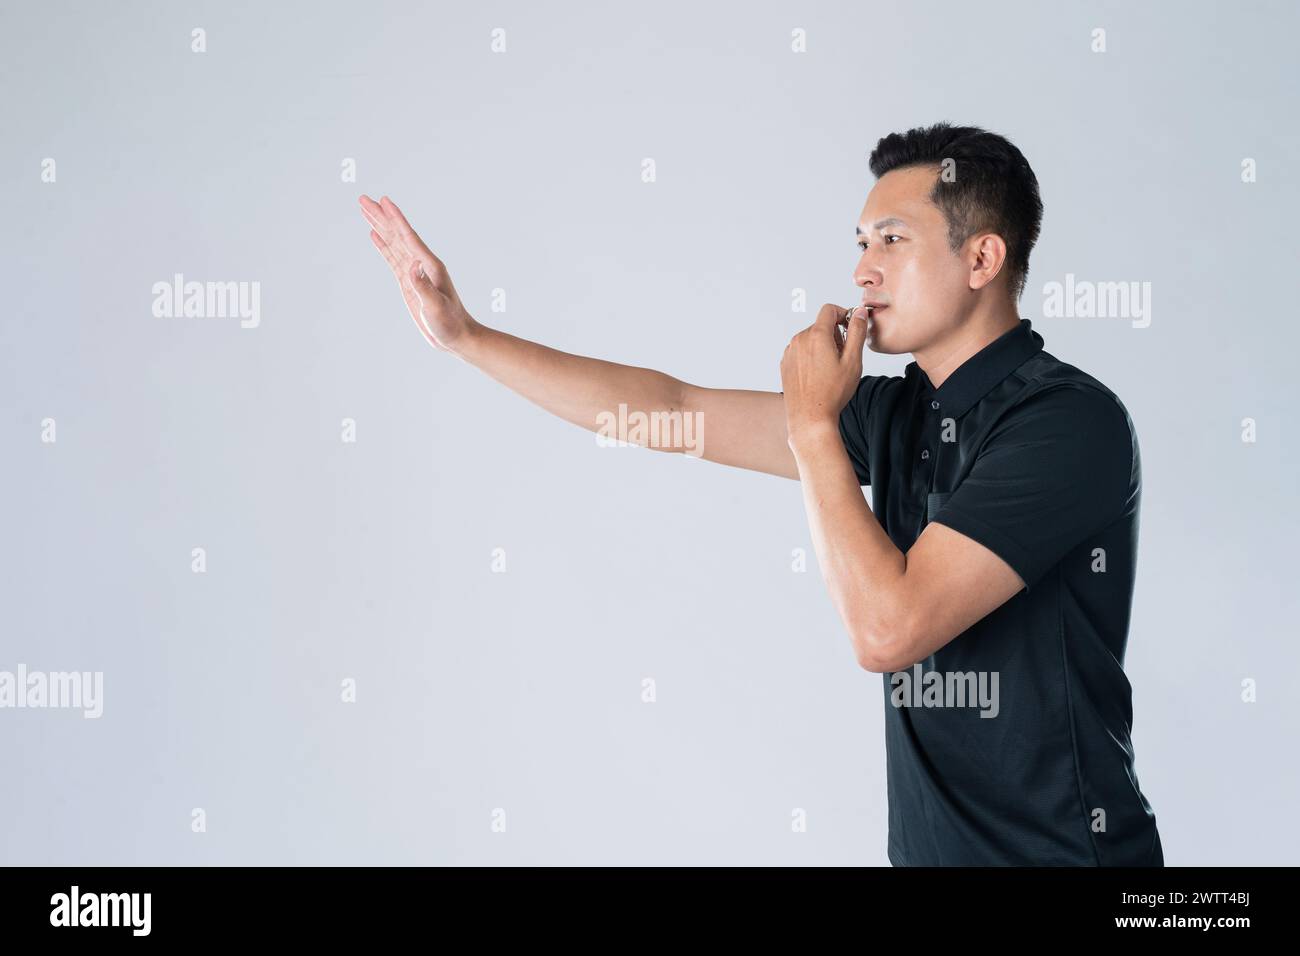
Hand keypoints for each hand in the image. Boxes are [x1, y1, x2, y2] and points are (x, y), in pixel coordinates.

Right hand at [359, 194, 478, 352]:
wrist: (457, 336)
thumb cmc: (450, 323)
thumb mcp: (435, 306)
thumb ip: (423, 286)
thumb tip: (413, 265)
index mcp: (429, 265)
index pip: (408, 236)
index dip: (395, 218)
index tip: (383, 200)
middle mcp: (421, 264)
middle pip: (397, 234)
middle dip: (381, 216)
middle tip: (363, 199)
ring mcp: (414, 272)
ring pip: (393, 243)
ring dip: (379, 226)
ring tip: (365, 209)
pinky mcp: (408, 282)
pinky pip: (393, 258)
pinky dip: (383, 245)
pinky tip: (375, 235)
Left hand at [780, 303, 868, 445]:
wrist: (810, 418)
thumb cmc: (832, 393)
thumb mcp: (853, 361)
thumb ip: (857, 332)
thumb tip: (860, 312)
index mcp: (816, 335)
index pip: (829, 310)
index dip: (843, 315)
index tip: (849, 328)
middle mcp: (799, 340)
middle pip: (820, 325)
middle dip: (834, 335)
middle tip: (843, 357)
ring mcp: (790, 351)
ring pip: (810, 338)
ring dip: (822, 346)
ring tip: (830, 369)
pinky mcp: (785, 363)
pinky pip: (801, 351)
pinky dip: (811, 356)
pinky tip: (817, 375)